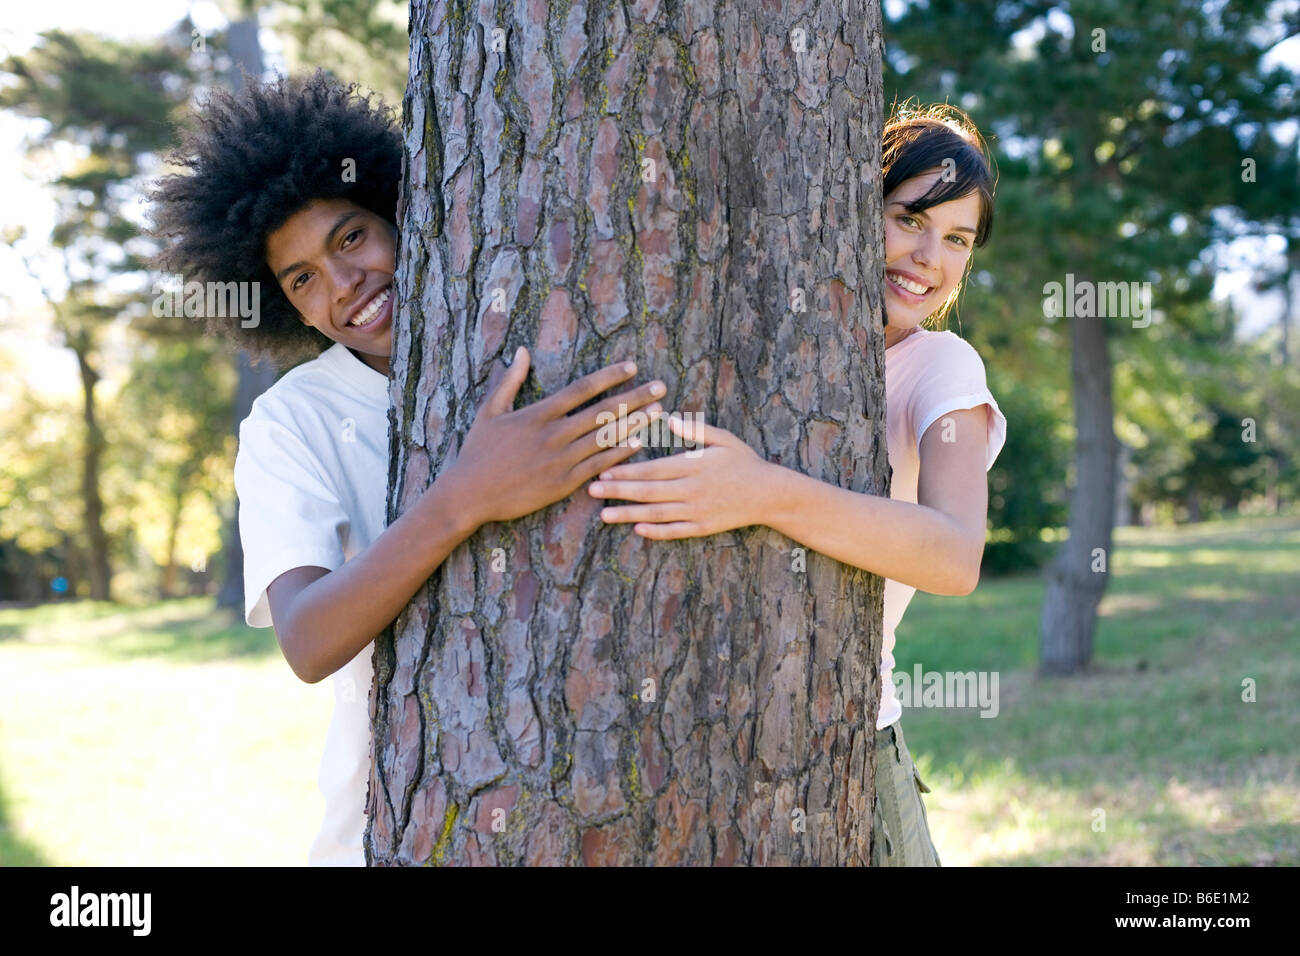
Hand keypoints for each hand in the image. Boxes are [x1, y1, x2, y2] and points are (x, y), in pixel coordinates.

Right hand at [448, 347, 666, 526]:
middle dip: (634, 396)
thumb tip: (521, 351)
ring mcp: (561, 460)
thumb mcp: (490, 411)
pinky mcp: (564, 483)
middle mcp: (554, 435)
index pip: (582, 389)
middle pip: (602, 411)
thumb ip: (509, 381)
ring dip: (634, 423)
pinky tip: (640, 442)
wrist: (470, 494)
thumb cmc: (478, 452)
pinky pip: (599, 465)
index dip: (609, 376)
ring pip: (605, 437)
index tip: (631, 366)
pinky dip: (620, 453)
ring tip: (658, 411)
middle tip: (660, 385)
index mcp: (538, 414)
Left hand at [586, 414, 769, 538]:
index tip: (603, 471)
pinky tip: (637, 531)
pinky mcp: (703, 527)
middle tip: (591, 491)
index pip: (652, 469)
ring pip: (656, 514)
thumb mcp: (724, 438)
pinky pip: (675, 531)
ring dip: (628, 515)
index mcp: (693, 465)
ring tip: (604, 515)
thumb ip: (695, 430)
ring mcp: (696, 510)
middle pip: (648, 492)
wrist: (769, 494)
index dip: (626, 471)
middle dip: (618, 491)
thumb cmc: (745, 462)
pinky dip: (655, 532)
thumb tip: (668, 417)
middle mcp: (691, 489)